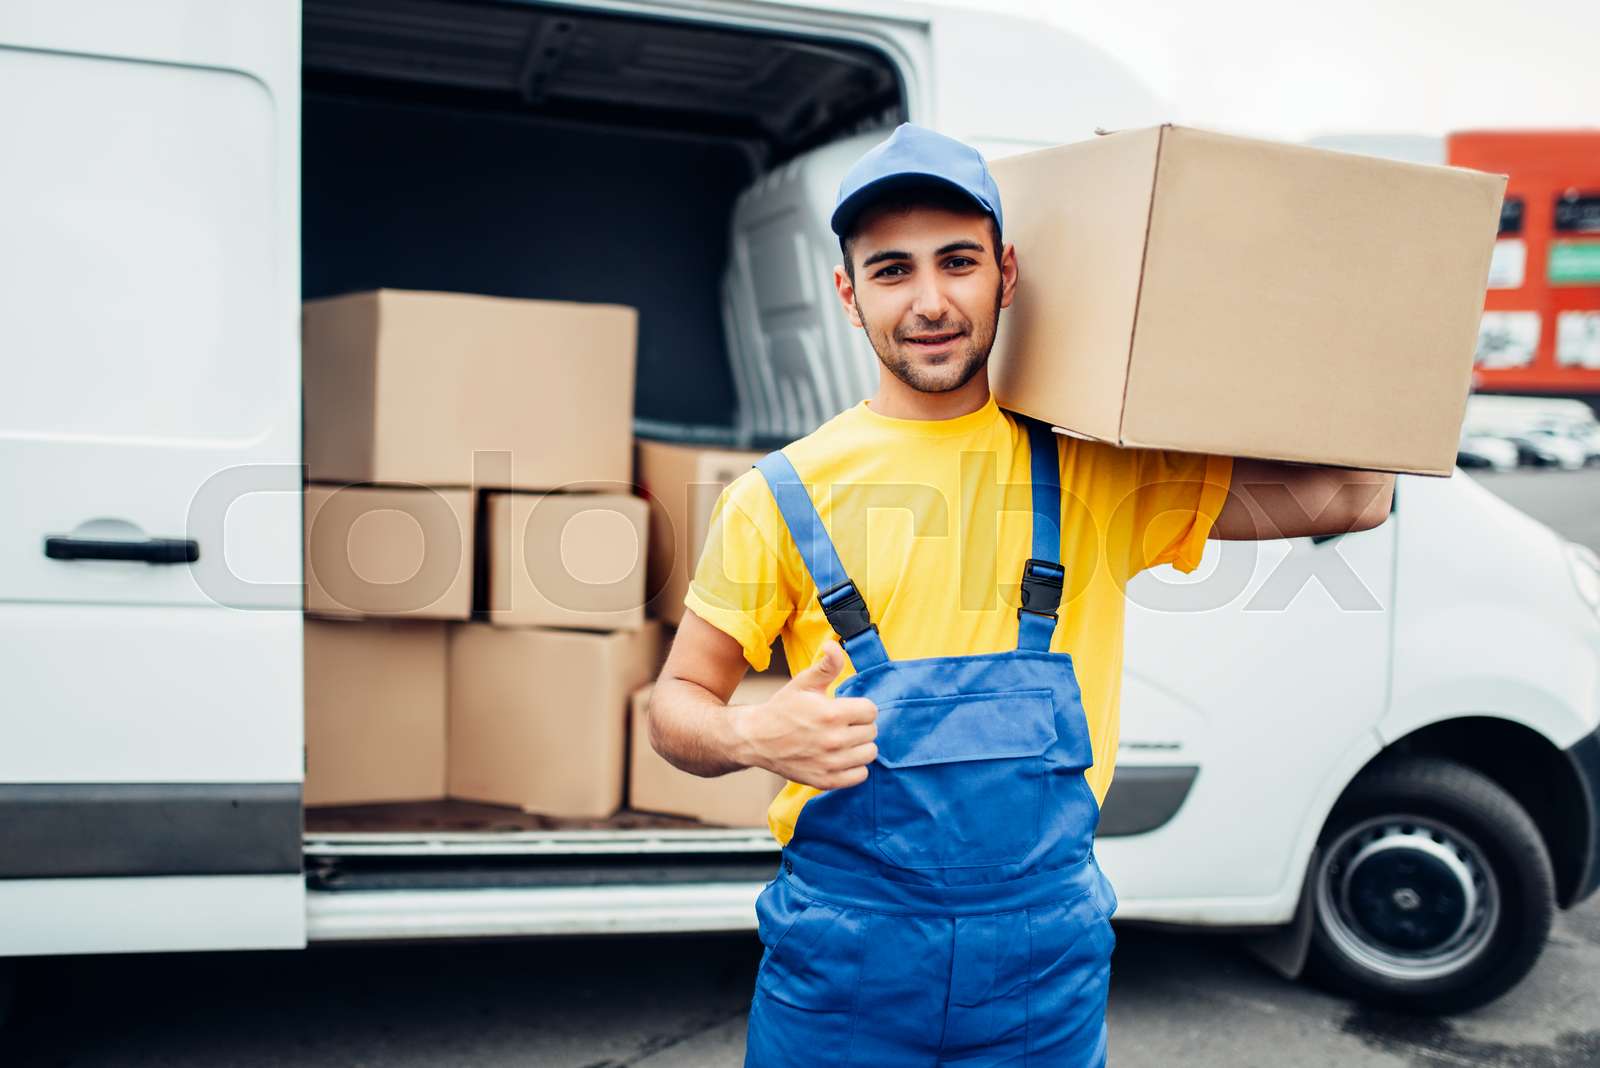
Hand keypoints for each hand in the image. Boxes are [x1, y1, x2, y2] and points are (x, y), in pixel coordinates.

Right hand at [733, 640, 878, 789]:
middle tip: (842, 724)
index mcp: (831, 713)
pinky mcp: (825, 780)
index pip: (871, 711)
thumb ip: (826, 665)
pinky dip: (854, 767)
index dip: (860, 707)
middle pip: (872, 732)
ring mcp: (830, 763)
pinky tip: (841, 757)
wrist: (756, 739)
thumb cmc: (782, 708)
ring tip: (843, 740)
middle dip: (860, 725)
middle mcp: (834, 740)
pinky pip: (859, 776)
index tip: (846, 709)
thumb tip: (835, 645)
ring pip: (869, 754)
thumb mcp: (803, 683)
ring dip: (859, 746)